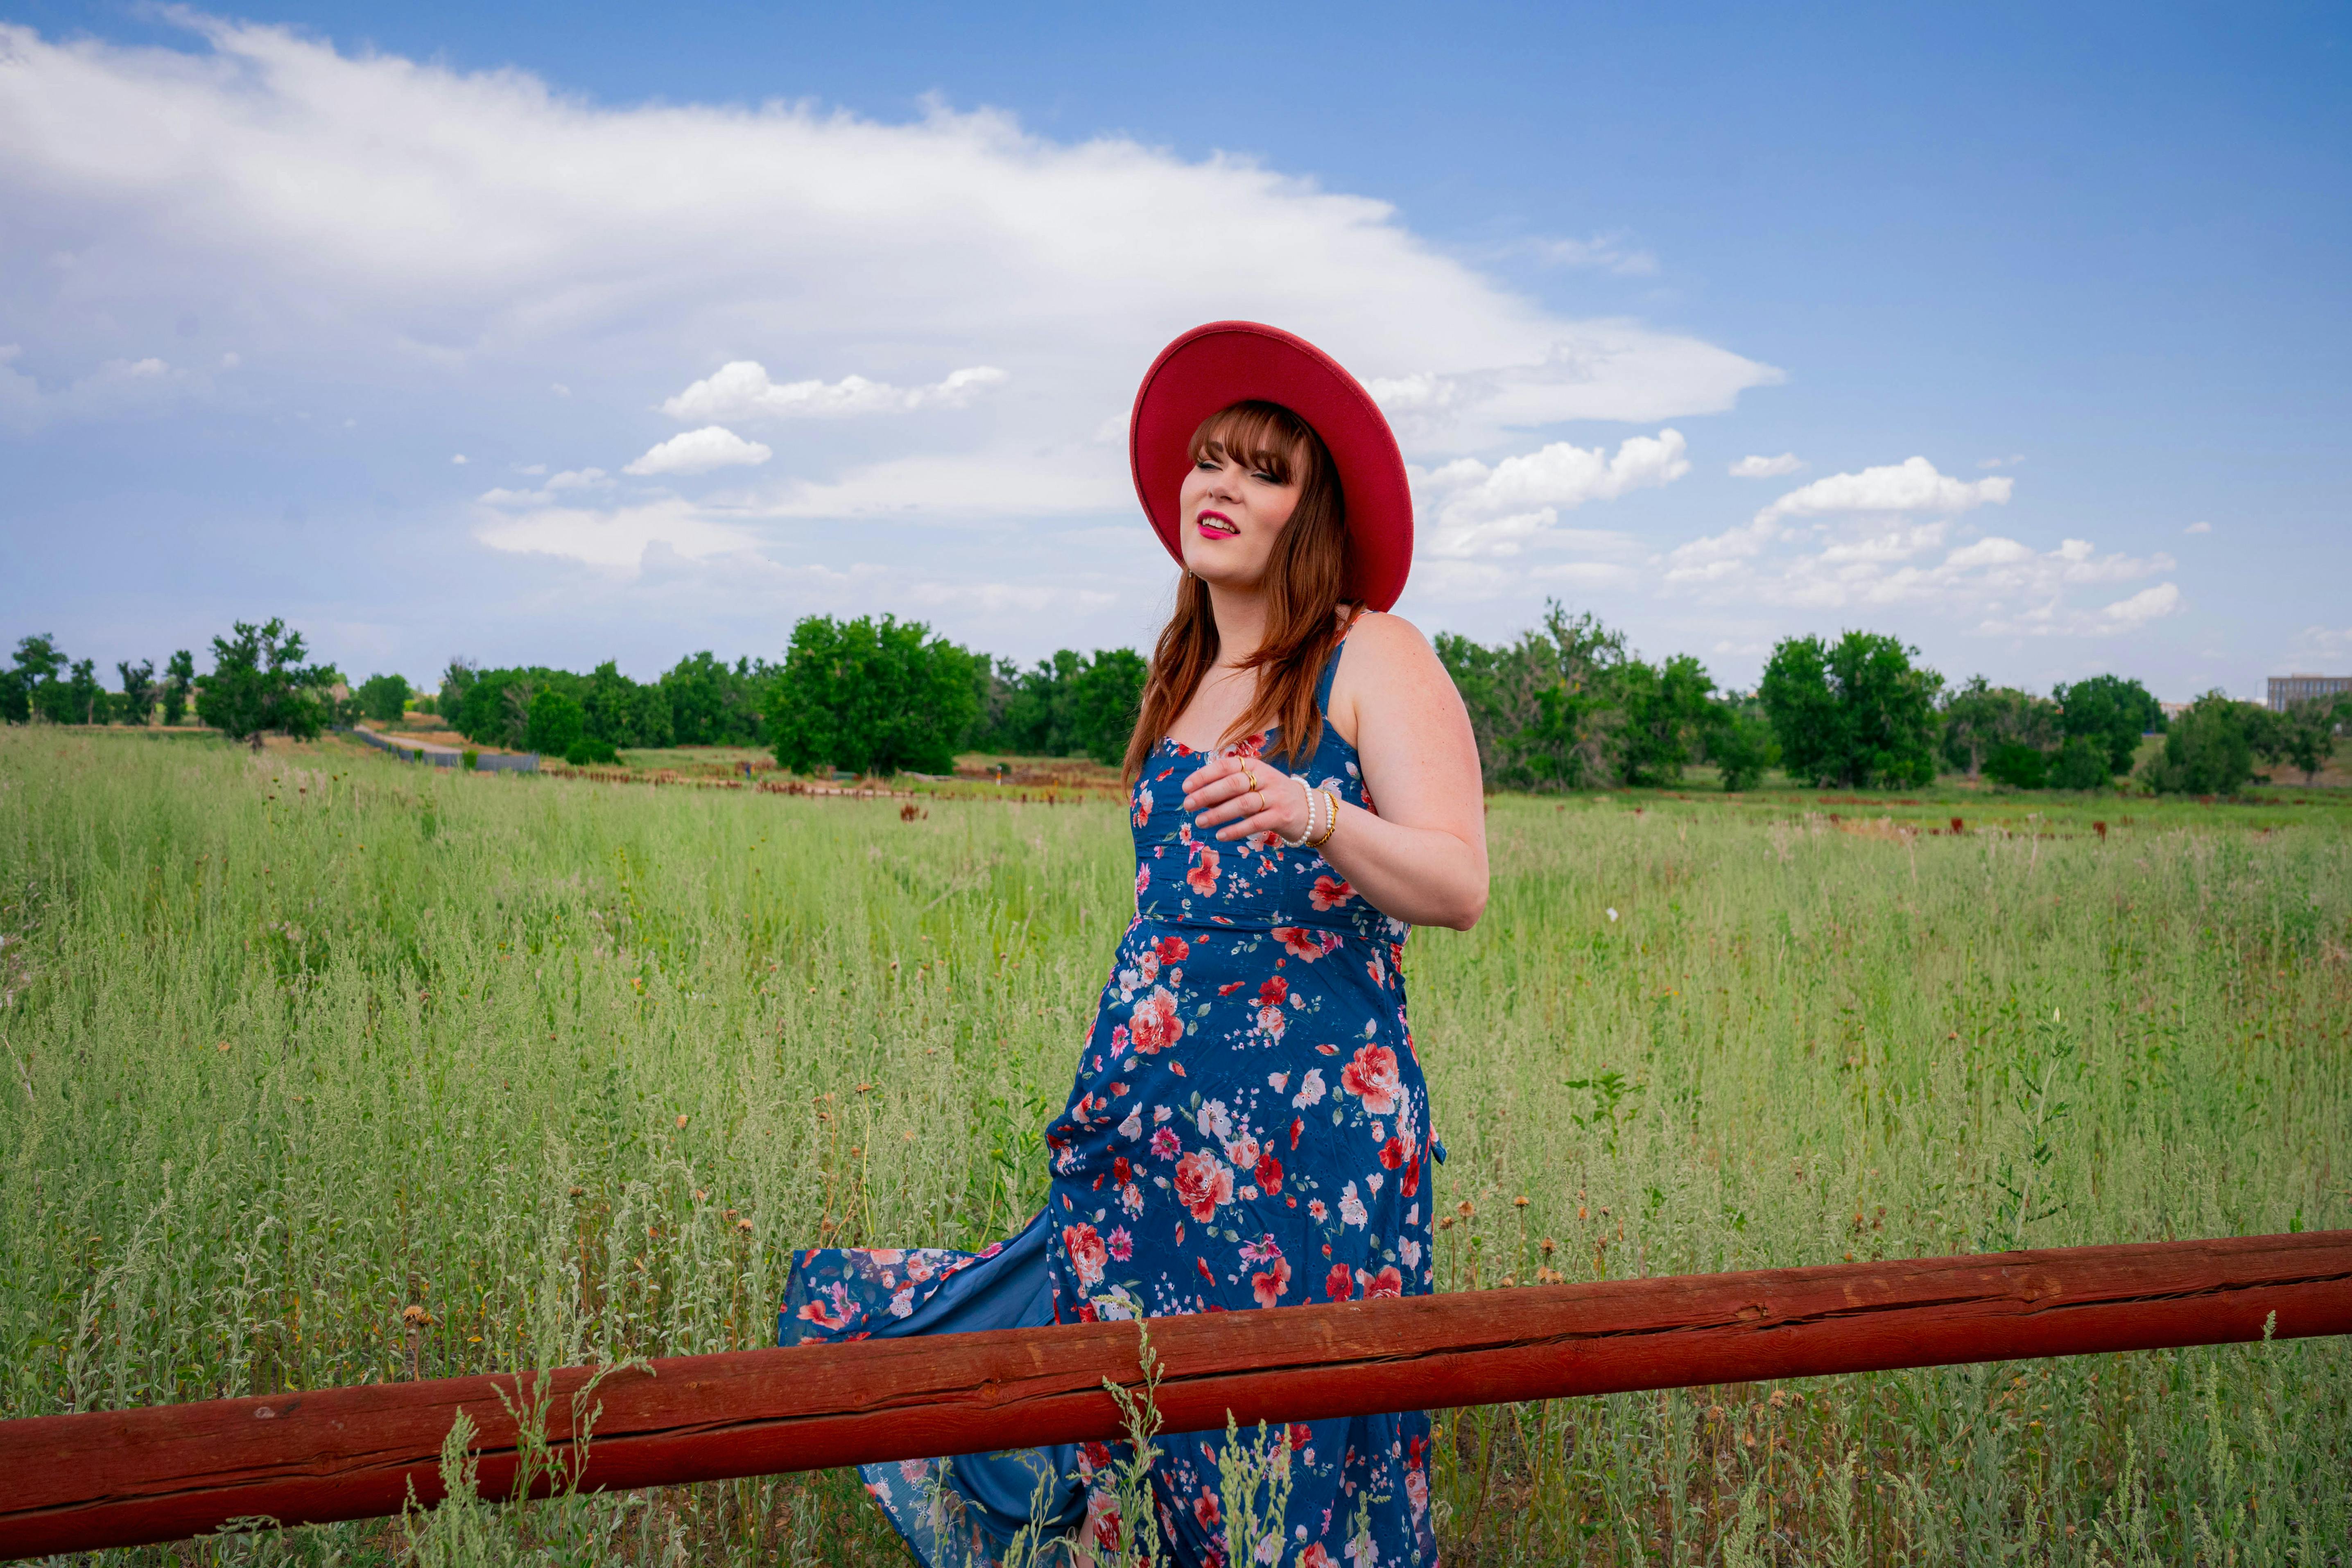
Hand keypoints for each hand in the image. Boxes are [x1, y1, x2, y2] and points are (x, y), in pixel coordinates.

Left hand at [1181, 754, 1310, 842]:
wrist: (1310, 810)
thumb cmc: (1271, 797)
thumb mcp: (1252, 787)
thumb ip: (1228, 791)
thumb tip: (1198, 799)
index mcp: (1255, 766)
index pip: (1226, 766)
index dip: (1204, 775)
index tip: (1186, 787)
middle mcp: (1266, 778)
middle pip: (1233, 784)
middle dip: (1207, 794)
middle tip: (1188, 805)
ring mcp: (1275, 797)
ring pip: (1243, 804)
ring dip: (1218, 814)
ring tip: (1200, 822)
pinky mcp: (1282, 816)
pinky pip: (1255, 823)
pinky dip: (1236, 830)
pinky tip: (1220, 836)